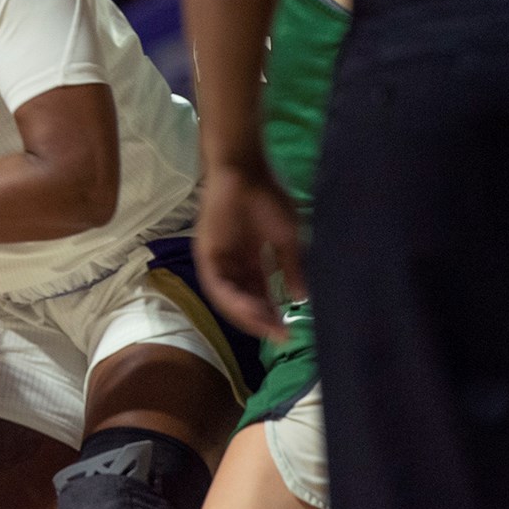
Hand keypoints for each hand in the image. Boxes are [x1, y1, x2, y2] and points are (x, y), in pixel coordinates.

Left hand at [194, 158, 306, 340]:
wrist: (245, 173)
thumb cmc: (267, 198)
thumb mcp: (287, 239)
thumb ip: (291, 268)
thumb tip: (301, 298)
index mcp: (250, 262)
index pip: (259, 296)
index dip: (273, 315)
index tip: (290, 331)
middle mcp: (232, 266)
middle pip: (244, 302)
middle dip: (261, 321)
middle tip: (280, 336)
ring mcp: (218, 262)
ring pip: (230, 300)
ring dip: (248, 315)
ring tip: (268, 327)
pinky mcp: (206, 256)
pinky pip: (217, 286)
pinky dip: (233, 300)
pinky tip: (252, 309)